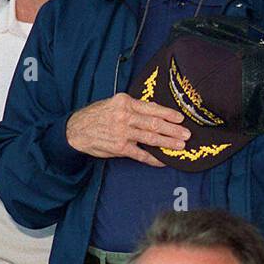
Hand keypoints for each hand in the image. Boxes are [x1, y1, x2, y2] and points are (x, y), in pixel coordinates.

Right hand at [64, 92, 189, 164]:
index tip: (181, 118)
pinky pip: (140, 154)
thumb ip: (135, 107)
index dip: (168, 113)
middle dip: (173, 130)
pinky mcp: (119, 148)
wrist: (76, 129)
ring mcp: (122, 133)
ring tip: (180, 146)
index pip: (152, 108)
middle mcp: (124, 117)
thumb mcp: (115, 104)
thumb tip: (156, 109)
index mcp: (125, 103)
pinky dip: (153, 158)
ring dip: (167, 143)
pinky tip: (163, 160)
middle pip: (154, 124)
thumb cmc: (98, 115)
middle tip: (187, 134)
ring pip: (150, 138)